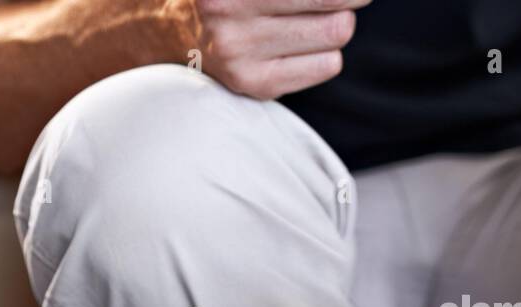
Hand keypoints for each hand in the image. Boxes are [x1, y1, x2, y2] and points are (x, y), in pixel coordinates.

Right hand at [195, 0, 370, 99]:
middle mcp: (228, 12)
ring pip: (337, 33)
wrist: (182, 34)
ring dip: (337, 23)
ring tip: (313, 21)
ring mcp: (239, 54)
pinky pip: (328, 65)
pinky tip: (302, 47)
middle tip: (338, 2)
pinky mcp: (255, 85)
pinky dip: (326, 53)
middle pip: (335, 3)